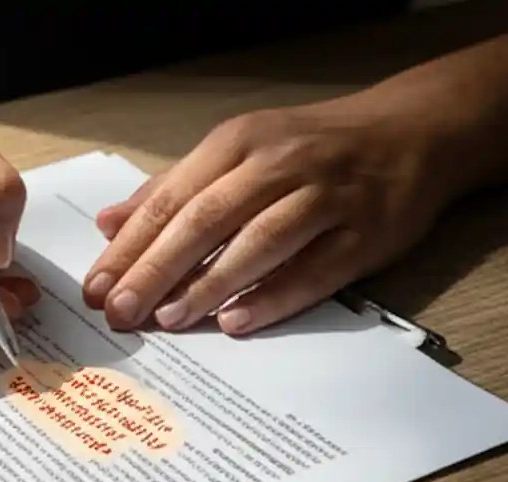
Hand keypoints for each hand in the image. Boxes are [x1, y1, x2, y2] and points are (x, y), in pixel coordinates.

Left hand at [82, 97, 453, 334]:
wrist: (410, 134)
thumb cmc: (308, 148)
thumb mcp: (237, 151)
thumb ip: (172, 188)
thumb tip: (108, 224)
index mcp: (238, 143)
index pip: (171, 200)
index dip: (131, 246)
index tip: (96, 287)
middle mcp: (280, 164)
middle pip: (206, 221)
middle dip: (156, 269)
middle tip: (120, 312)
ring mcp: (326, 197)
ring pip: (259, 243)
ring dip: (209, 284)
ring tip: (168, 319)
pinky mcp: (366, 233)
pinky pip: (314, 270)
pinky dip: (274, 296)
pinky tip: (236, 322)